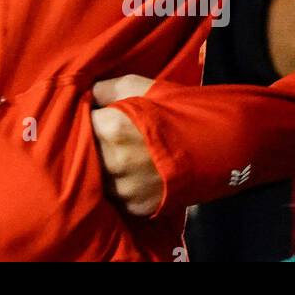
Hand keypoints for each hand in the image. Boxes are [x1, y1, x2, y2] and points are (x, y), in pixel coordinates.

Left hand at [91, 75, 163, 216]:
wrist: (217, 144)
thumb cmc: (174, 110)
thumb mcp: (138, 86)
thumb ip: (104, 89)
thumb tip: (84, 95)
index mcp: (112, 130)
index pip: (77, 127)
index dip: (82, 123)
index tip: (87, 120)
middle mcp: (115, 162)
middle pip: (82, 156)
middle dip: (87, 146)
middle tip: (97, 139)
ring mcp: (126, 189)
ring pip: (96, 180)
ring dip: (99, 169)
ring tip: (112, 156)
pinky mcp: (137, 207)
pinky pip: (114, 197)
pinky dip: (116, 187)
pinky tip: (126, 174)